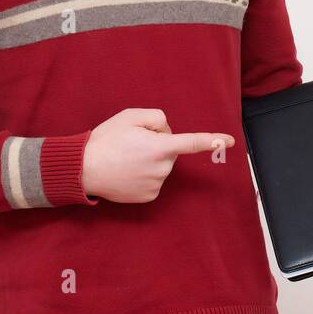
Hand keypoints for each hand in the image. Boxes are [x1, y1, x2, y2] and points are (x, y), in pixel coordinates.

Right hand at [81, 108, 233, 203]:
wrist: (82, 169)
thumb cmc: (106, 140)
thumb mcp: (131, 116)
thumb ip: (157, 118)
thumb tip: (167, 132)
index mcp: (160, 147)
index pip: (192, 143)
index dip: (212, 140)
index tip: (230, 141)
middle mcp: (162, 168)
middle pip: (170, 151)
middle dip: (158, 145)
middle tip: (131, 143)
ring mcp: (156, 185)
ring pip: (161, 166)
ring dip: (149, 160)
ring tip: (125, 158)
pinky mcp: (148, 197)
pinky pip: (154, 181)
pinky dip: (143, 175)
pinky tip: (126, 172)